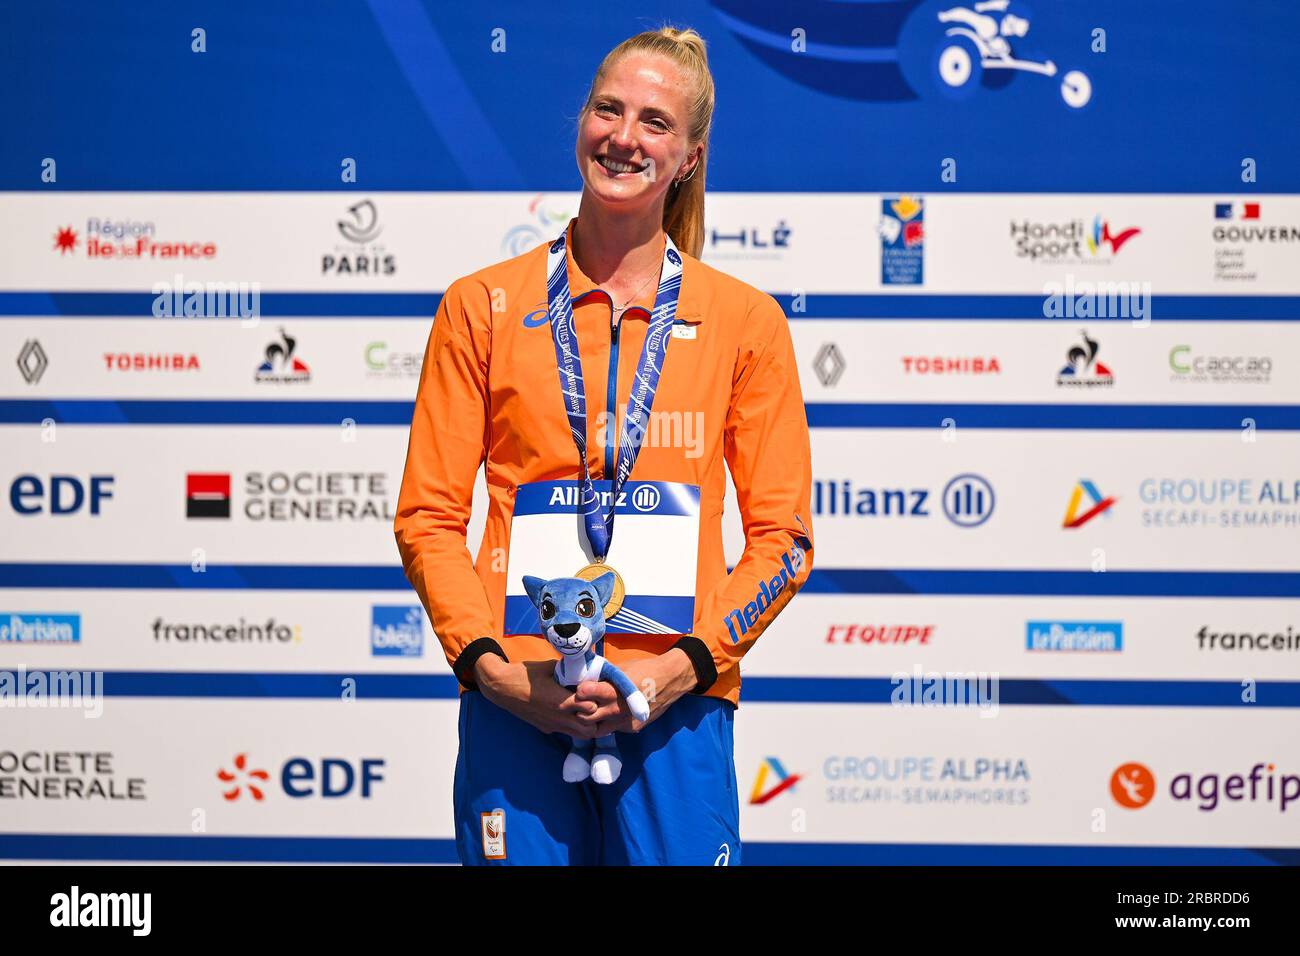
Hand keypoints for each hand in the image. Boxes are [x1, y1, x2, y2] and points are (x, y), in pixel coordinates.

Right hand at [472, 656, 602, 738]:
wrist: (501, 687)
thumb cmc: (525, 675)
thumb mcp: (549, 666)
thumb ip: (569, 670)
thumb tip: (584, 666)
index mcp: (560, 701)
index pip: (591, 708)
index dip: (596, 699)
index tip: (595, 690)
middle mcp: (558, 718)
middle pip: (589, 729)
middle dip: (596, 718)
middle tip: (594, 703)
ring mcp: (552, 726)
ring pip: (579, 735)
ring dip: (586, 724)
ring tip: (585, 710)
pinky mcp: (546, 729)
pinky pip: (566, 732)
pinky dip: (573, 726)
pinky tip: (571, 713)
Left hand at [573, 648, 697, 735]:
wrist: (670, 679)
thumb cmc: (644, 669)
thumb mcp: (620, 669)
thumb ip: (602, 677)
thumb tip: (583, 679)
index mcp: (612, 691)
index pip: (583, 695)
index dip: (578, 692)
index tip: (579, 689)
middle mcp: (616, 710)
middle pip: (585, 718)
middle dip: (580, 711)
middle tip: (581, 704)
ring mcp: (624, 722)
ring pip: (597, 729)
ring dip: (593, 721)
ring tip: (594, 711)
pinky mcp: (632, 728)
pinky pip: (613, 729)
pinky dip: (609, 723)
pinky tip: (613, 713)